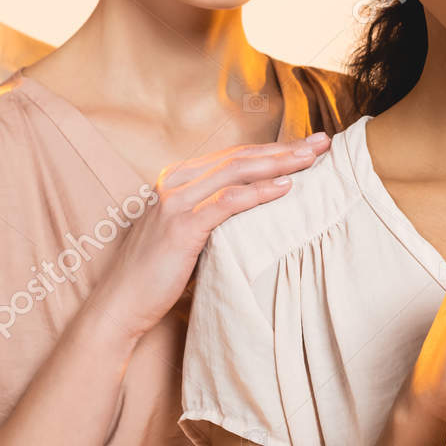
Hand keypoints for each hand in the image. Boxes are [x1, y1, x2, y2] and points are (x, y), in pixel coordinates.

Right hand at [85, 131, 331, 342]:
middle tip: (323, 142)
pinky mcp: (181, 227)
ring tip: (312, 159)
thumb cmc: (159, 272)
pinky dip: (259, 193)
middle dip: (285, 148)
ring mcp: (176, 202)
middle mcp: (176, 182)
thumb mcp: (190, 232)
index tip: (310, 145)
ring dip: (279, 163)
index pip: (236, 156)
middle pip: (241, 157)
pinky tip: (285, 188)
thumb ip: (215, 212)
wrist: (122, 303)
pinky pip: (227, 203)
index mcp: (179, 179)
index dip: (274, 148)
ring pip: (237, 172)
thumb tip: (260, 205)